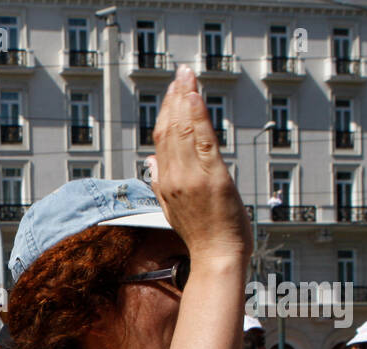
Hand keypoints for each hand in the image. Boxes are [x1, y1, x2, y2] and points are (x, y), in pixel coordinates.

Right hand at [149, 65, 250, 261]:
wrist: (216, 257)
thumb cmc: (202, 235)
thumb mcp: (173, 208)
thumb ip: (160, 183)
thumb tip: (150, 162)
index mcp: (165, 183)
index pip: (161, 140)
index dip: (165, 112)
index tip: (172, 91)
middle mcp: (175, 178)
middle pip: (170, 130)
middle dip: (175, 98)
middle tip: (181, 73)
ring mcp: (192, 178)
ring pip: (184, 131)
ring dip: (186, 100)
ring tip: (187, 77)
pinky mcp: (213, 179)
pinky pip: (203, 142)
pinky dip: (198, 118)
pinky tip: (195, 98)